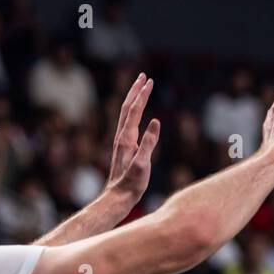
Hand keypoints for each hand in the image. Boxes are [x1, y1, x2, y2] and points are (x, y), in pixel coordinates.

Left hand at [105, 73, 160, 202]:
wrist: (117, 197)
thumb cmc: (131, 184)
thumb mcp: (142, 165)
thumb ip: (149, 143)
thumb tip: (155, 121)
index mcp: (126, 139)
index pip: (134, 111)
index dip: (141, 95)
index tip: (149, 81)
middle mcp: (121, 137)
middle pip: (127, 107)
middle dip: (135, 91)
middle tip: (143, 76)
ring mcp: (121, 142)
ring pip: (126, 114)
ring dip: (133, 99)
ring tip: (140, 89)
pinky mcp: (124, 147)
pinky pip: (128, 123)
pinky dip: (133, 112)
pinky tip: (138, 113)